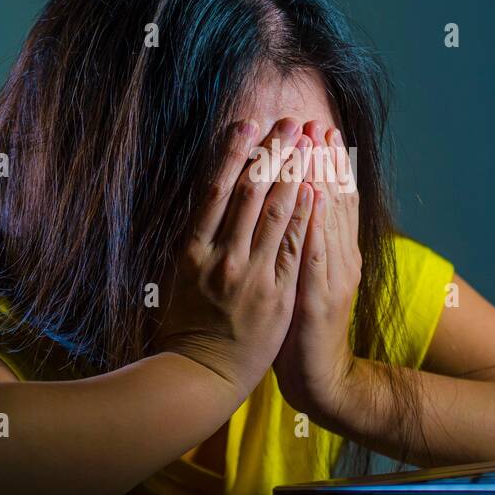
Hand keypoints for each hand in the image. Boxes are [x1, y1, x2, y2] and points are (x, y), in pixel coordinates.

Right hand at [156, 117, 314, 398]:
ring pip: (273, 213)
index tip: (247, 124)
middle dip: (272, 153)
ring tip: (308, 142)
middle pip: (247, 193)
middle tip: (290, 122)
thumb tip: (205, 196)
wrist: (203, 373)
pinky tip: (315, 189)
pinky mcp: (275, 294)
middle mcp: (219, 256)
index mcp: (191, 249)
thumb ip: (195, 237)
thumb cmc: (189, 323)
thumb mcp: (179, 274)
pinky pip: (292, 247)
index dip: (231, 153)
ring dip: (293, 173)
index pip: (213, 190)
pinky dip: (303, 215)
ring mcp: (248, 275)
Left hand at [273, 122, 361, 419]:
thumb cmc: (303, 331)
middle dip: (323, 160)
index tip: (320, 130)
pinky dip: (314, 221)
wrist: (321, 379)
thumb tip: (296, 208)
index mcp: (336, 254)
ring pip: (326, 219)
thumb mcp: (306, 280)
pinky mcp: (318, 297)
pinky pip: (315, 252)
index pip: (335, 200)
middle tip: (315, 123)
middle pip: (334, 201)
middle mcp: (339, 259)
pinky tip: (311, 194)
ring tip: (312, 143)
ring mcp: (332, 277)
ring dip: (319, 177)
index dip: (330, 164)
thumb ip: (305, 245)